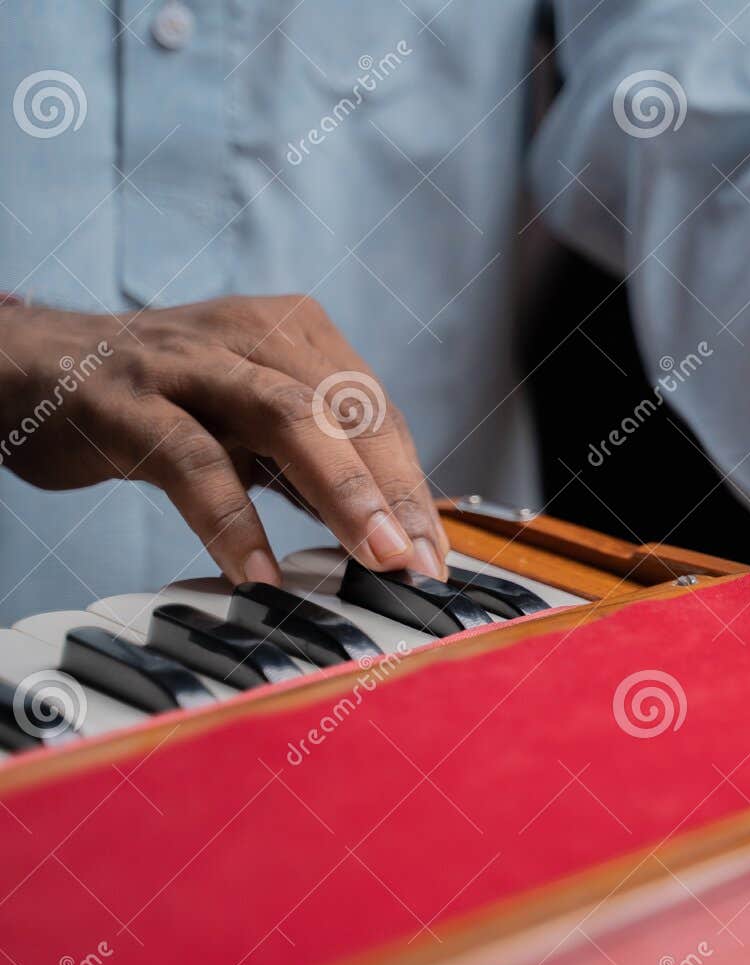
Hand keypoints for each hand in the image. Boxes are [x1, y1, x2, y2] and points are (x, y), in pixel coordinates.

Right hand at [0, 295, 447, 583]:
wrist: (31, 366)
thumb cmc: (165, 402)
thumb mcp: (252, 423)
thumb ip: (316, 468)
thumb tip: (397, 539)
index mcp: (298, 334)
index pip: (377, 413)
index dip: (412, 487)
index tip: (438, 555)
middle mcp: (254, 335)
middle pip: (350, 411)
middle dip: (395, 491)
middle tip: (422, 562)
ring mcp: (189, 362)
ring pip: (288, 418)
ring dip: (343, 491)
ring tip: (377, 557)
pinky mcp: (126, 400)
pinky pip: (193, 462)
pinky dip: (233, 521)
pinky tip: (261, 575)